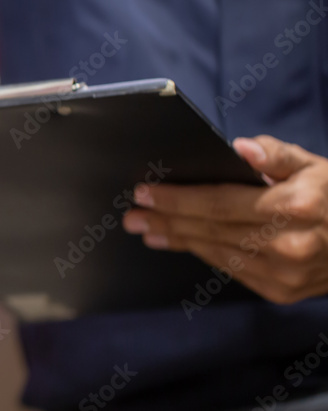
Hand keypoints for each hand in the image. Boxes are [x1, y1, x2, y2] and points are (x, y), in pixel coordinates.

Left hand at [122, 135, 327, 303]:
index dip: (177, 199)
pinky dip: (204, 254)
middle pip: (210, 230)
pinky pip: (231, 270)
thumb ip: (277, 155)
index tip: (144, 192)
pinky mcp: (282, 293)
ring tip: (147, 230)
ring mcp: (285, 274)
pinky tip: (183, 243)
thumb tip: (242, 148)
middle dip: (166, 221)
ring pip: (216, 253)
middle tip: (132, 216)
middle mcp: (286, 245)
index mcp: (293, 208)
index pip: (218, 202)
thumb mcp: (316, 166)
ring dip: (178, 240)